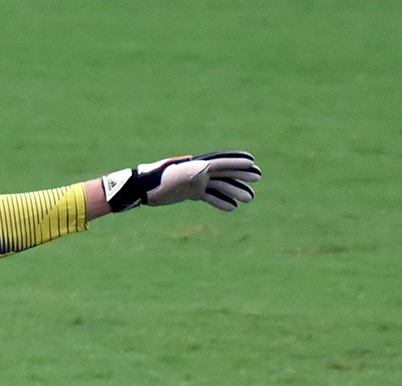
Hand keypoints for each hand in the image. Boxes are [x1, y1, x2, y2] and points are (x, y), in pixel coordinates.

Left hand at [102, 151, 260, 212]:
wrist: (143, 189)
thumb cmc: (159, 180)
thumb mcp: (176, 175)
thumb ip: (192, 171)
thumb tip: (206, 168)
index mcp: (197, 164)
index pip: (221, 162)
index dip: (237, 162)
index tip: (253, 163)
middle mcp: (199, 171)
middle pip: (224, 172)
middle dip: (241, 175)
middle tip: (258, 178)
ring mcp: (196, 182)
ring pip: (220, 186)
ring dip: (234, 190)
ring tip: (250, 198)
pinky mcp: (191, 192)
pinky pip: (210, 196)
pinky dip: (221, 201)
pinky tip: (233, 207)